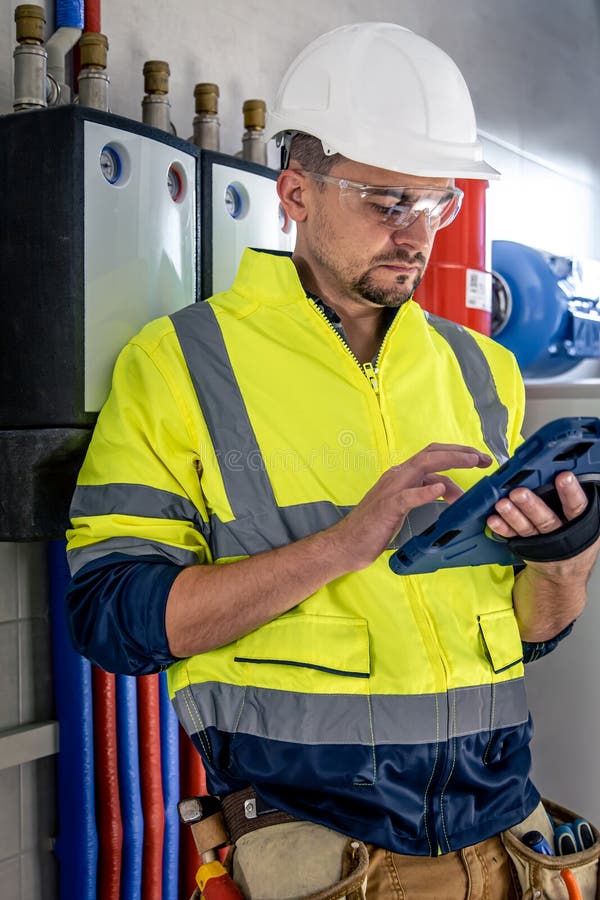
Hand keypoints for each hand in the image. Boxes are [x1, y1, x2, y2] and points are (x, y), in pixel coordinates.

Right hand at [331, 443, 491, 571]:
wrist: (347, 543)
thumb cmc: (375, 526)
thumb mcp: (405, 505)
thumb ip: (424, 494)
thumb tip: (448, 491)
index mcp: (401, 475)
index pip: (432, 455)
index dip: (458, 454)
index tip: (479, 459)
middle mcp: (397, 476)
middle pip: (431, 453)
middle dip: (460, 452)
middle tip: (483, 459)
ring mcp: (391, 490)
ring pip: (422, 466)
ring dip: (450, 461)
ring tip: (472, 464)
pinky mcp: (387, 507)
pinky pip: (407, 496)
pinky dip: (424, 491)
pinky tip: (439, 491)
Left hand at [486, 472, 586, 539]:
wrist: (564, 571)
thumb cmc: (574, 540)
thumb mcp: (585, 524)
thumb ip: (574, 503)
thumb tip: (564, 476)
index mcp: (578, 524)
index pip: (576, 507)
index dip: (570, 493)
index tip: (563, 477)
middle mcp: (559, 534)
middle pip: (546, 519)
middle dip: (532, 505)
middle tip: (519, 493)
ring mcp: (541, 542)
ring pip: (527, 528)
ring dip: (513, 515)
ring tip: (502, 504)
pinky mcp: (525, 546)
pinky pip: (513, 537)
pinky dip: (503, 529)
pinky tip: (494, 520)